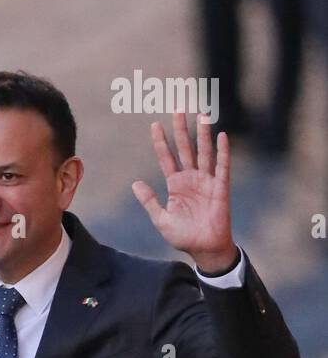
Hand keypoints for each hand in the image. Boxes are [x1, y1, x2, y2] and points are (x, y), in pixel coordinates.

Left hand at [132, 113, 237, 273]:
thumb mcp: (161, 219)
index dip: (161, 142)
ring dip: (203, 135)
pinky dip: (222, 152)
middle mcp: (191, 178)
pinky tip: (221, 136)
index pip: (167, 157)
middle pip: (185, 148)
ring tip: (201, 115)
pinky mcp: (220, 188)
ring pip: (203, 153)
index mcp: (176, 184)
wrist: (204, 249)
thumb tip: (135, 183)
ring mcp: (206, 181)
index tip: (154, 125)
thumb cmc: (184, 236)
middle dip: (181, 129)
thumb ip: (149, 201)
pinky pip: (222, 167)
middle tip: (178, 108)